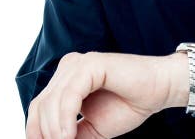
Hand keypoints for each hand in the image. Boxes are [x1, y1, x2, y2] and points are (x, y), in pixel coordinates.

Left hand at [25, 51, 176, 138]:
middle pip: (41, 105)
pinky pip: (70, 94)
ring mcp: (78, 63)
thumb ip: (71, 135)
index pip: (39, 107)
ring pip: (52, 101)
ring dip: (54, 129)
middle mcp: (68, 67)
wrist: (159, 91)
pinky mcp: (91, 64)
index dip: (35, 131)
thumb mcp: (92, 129)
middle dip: (44, 132)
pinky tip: (68, 134)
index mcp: (65, 79)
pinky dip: (66, 116)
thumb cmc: (128, 105)